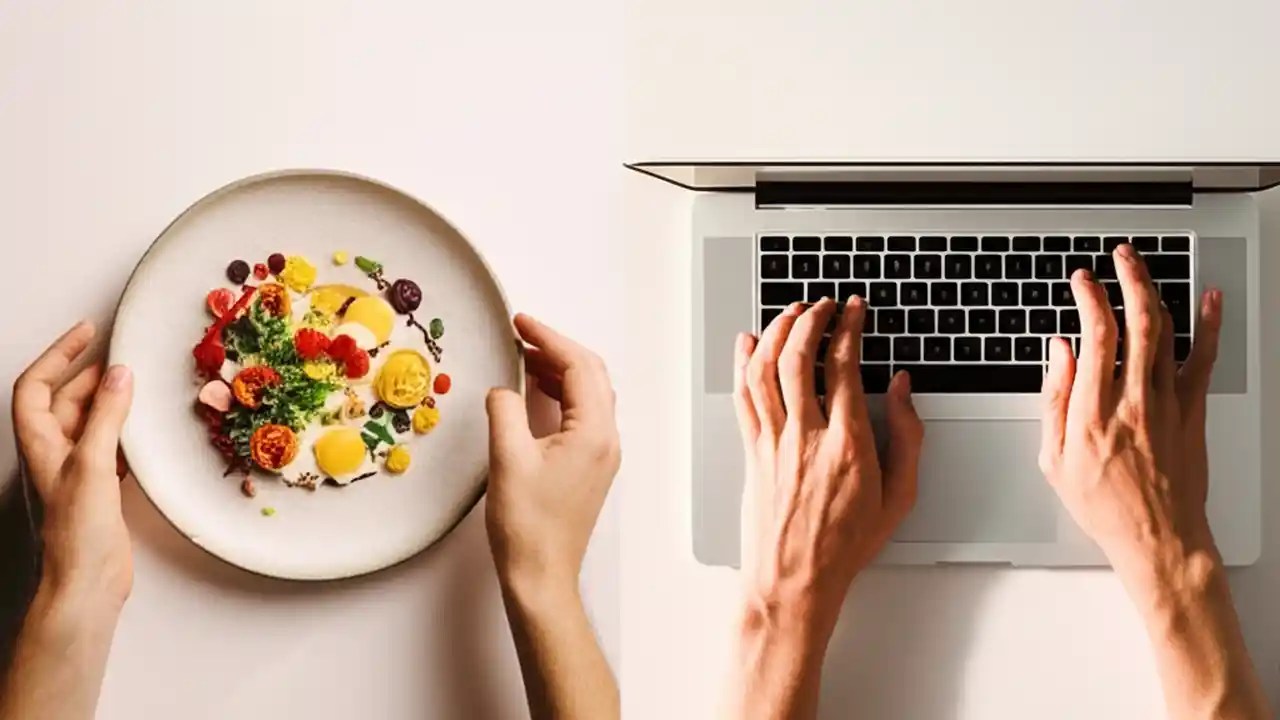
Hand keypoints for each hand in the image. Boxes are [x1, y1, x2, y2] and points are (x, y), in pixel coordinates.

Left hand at [12, 322, 133, 609]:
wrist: (86, 583)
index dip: (58, 355)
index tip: (88, 332)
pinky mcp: (99, 489)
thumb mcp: (92, 465)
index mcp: (40, 444)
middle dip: (89, 373)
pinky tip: (141, 427)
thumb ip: (106, 417)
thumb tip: (119, 375)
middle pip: (64, 400)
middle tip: (120, 353)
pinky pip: (109, 445)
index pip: (37, 386)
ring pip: (89, 422)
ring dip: (109, 400)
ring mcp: (77, 472)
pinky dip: (123, 428)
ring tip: (135, 382)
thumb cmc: (77, 531)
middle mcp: (54, 454)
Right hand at [484, 314, 619, 590]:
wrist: (542, 575)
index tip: (520, 321)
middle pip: (591, 375)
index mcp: (594, 432)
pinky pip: (583, 415)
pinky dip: (561, 394)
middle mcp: (607, 439)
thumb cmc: (526, 525)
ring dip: (559, 370)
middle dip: (557, 348)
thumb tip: (504, 389)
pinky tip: (535, 392)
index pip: (579, 366)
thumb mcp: (507, 459)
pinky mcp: (591, 466)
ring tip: (523, 356)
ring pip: (589, 394)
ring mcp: (602, 454)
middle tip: (522, 333)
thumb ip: (504, 411)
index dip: (549, 337)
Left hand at [734, 297, 922, 631]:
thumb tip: (902, 387)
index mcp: (848, 444)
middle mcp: (806, 436)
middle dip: (811, 318)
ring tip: (791, 313)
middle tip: (822, 304)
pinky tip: (749, 344)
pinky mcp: (751, 452)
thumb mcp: (899, 496)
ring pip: (766, 369)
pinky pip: (743, 396)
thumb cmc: (846, 545)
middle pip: (799, 357)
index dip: (849, 327)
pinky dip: (744, 363)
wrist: (794, 580)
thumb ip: (908, 436)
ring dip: (777, 332)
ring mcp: (773, 443)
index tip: (855, 309)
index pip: (844, 365)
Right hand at [1039, 246, 1221, 596]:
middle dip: (1127, 279)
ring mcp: (1168, 404)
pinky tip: (1210, 300)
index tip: (1082, 282)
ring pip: (1167, 332)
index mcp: (1092, 412)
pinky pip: (1204, 358)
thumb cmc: (1105, 506)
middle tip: (1119, 257)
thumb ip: (1054, 400)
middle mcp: (1133, 401)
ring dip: (1155, 292)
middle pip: (1136, 322)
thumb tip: (1060, 354)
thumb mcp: (1054, 460)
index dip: (1089, 299)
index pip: (1095, 337)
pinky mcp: (1193, 411)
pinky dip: (1210, 324)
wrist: (1158, 538)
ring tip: (1143, 269)